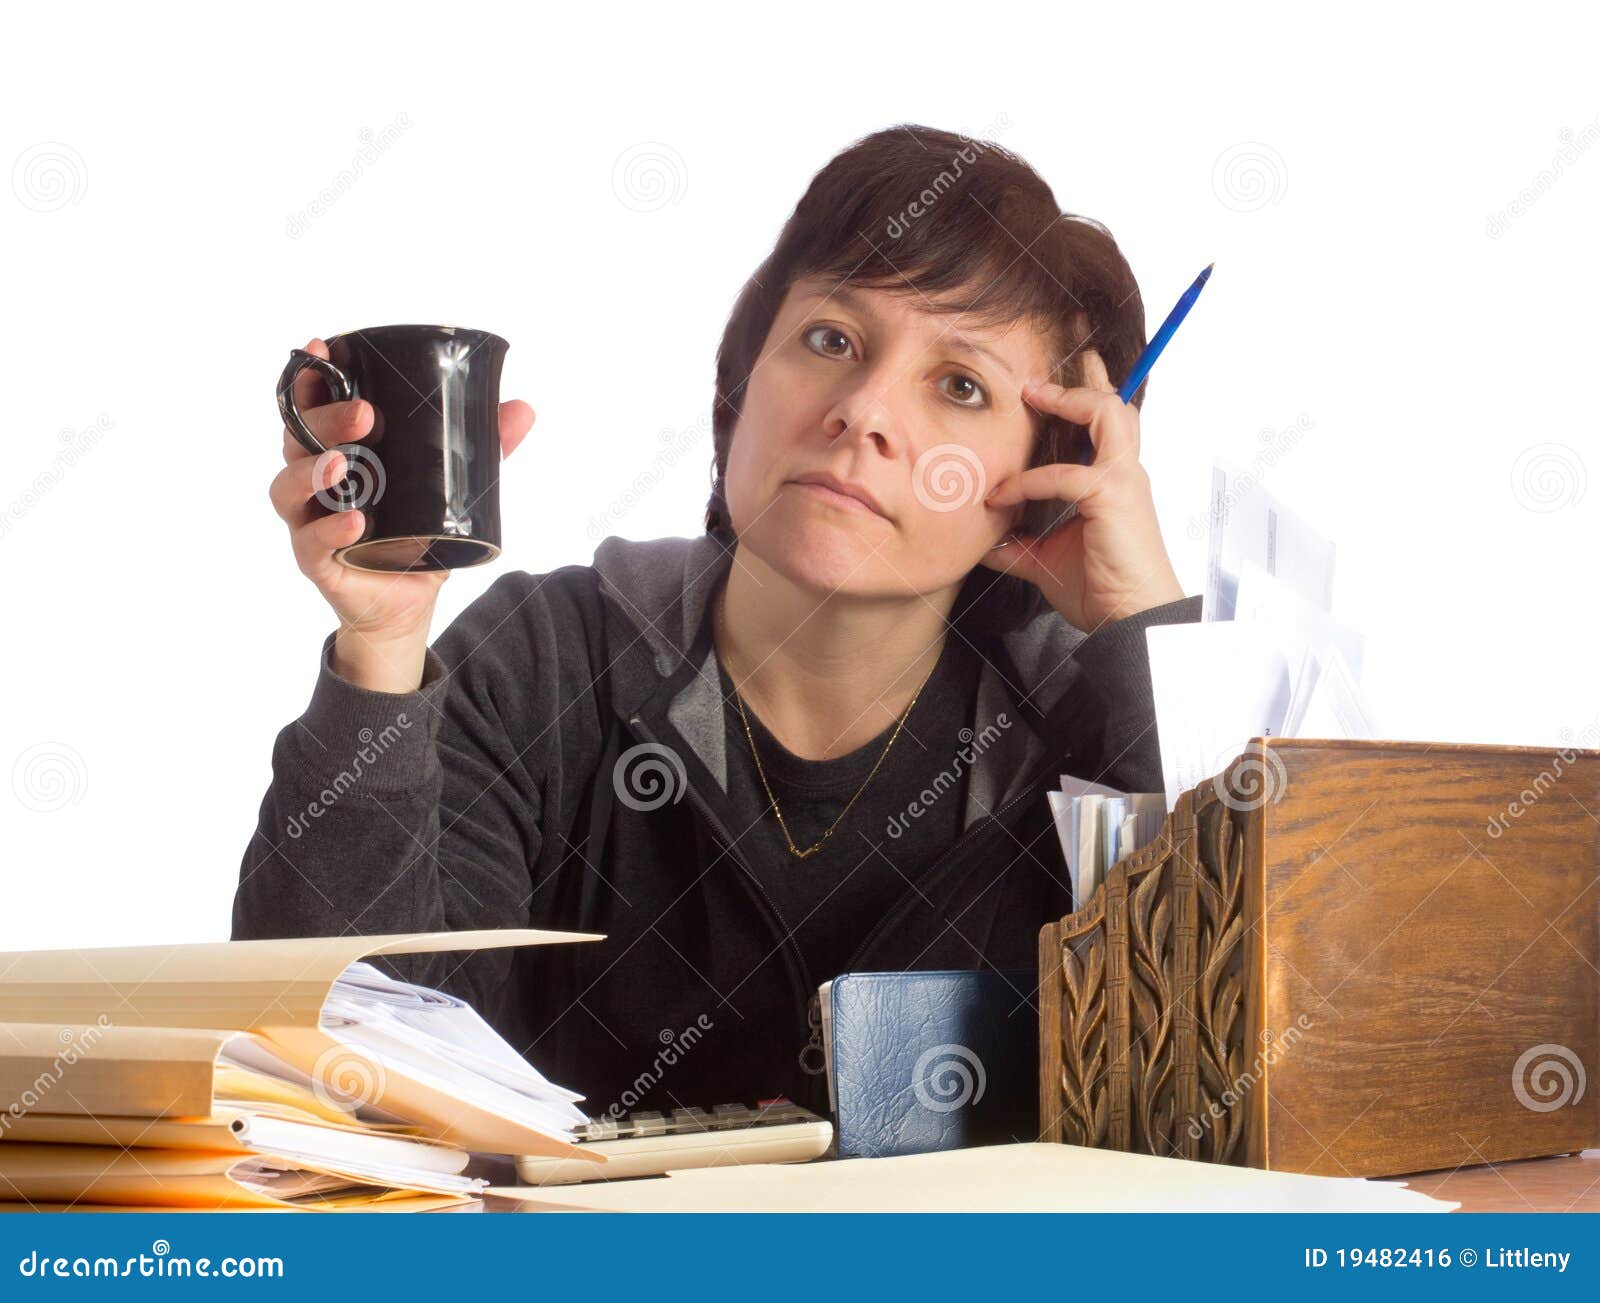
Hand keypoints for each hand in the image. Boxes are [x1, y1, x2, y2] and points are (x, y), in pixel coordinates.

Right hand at [268, 337, 534, 650]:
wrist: (410, 603)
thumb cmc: (419, 534)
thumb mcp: (453, 487)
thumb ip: (484, 450)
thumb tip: (523, 409)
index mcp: (337, 451)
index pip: (312, 406)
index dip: (310, 376)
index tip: (323, 344)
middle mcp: (313, 481)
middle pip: (298, 439)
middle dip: (325, 419)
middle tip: (366, 414)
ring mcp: (309, 521)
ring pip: (289, 487)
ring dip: (313, 472)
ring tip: (343, 463)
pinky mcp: (317, 561)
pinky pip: (310, 542)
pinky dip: (329, 530)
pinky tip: (355, 522)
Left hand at [979, 347, 1182, 632]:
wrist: (1129, 621)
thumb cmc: (1102, 591)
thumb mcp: (1046, 561)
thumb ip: (1018, 546)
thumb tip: (983, 543)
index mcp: (1113, 482)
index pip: (1105, 426)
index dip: (1084, 395)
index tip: (1046, 384)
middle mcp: (1125, 474)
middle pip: (1114, 406)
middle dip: (1083, 380)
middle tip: (1035, 379)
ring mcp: (1124, 481)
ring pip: (1106, 415)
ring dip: (1069, 401)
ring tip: (1034, 396)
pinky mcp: (1114, 497)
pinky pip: (1065, 475)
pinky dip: (1030, 480)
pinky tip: (1003, 495)